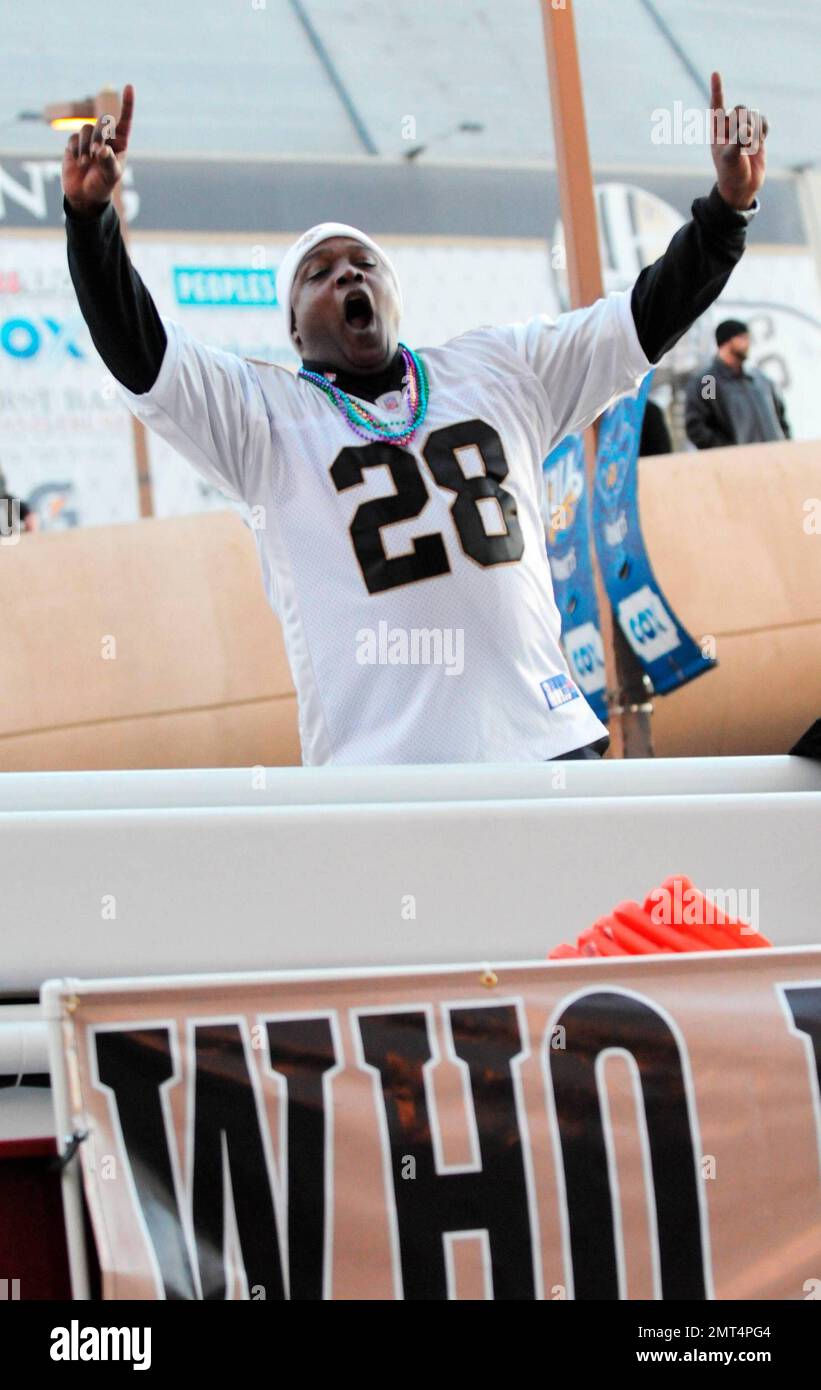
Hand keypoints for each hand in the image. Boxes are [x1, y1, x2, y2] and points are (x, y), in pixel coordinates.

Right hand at [61, 84, 134, 216]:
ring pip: (86, 128)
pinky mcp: (74, 143)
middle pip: (102, 123)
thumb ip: (109, 162)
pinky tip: (78, 162)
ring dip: (86, 144)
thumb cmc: (102, 186)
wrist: (84, 196)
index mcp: (120, 144)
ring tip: (86, 162)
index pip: (125, 121)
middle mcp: (105, 138)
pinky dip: (76, 150)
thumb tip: (102, 149)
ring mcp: (89, 139)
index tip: (129, 86)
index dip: (127, 104)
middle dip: (99, 137)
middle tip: (97, 154)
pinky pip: (74, 138)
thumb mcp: (111, 177)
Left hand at [710, 71, 767, 209]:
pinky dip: (764, 131)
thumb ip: (737, 142)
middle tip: (743, 143)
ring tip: (749, 148)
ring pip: (754, 115)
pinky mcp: (757, 133)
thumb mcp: (730, 159)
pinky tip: (759, 143)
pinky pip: (764, 121)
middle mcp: (730, 126)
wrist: (743, 187)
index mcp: (717, 130)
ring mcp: (744, 128)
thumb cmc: (731, 174)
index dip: (717, 90)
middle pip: (741, 109)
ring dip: (754, 132)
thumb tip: (746, 128)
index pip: (717, 106)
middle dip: (744, 124)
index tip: (716, 73)